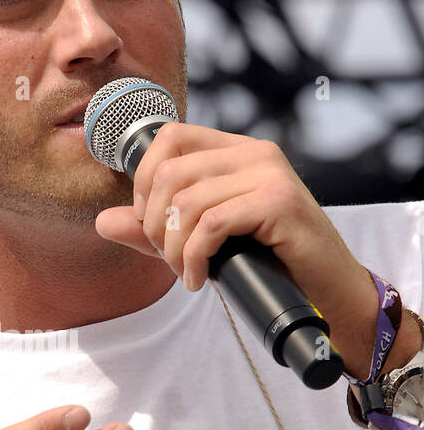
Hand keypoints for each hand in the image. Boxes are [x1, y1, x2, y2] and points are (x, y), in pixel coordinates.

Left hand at [94, 121, 380, 377]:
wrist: (327, 292)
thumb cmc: (268, 263)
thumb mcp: (202, 242)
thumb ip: (153, 229)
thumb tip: (103, 221)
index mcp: (235, 150)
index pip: (169, 137)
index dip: (143, 179)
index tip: (149, 223)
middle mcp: (253, 152)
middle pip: (170, 172)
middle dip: (154, 224)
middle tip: (168, 259)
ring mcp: (269, 174)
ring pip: (187, 201)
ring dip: (173, 248)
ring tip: (186, 273)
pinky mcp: (279, 202)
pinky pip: (211, 224)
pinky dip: (194, 257)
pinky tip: (199, 278)